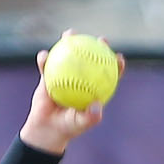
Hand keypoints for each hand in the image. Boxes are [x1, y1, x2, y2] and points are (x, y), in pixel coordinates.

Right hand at [20, 32, 125, 155]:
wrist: (47, 129)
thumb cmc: (67, 127)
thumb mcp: (80, 124)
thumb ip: (90, 117)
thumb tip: (97, 106)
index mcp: (93, 88)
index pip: (108, 74)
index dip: (115, 65)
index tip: (119, 58)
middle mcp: (81, 77)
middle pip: (92, 57)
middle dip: (98, 45)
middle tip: (101, 40)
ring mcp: (66, 73)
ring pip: (69, 54)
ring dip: (70, 41)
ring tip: (70, 34)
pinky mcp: (49, 74)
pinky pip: (47, 64)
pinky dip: (45, 59)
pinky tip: (44, 56)